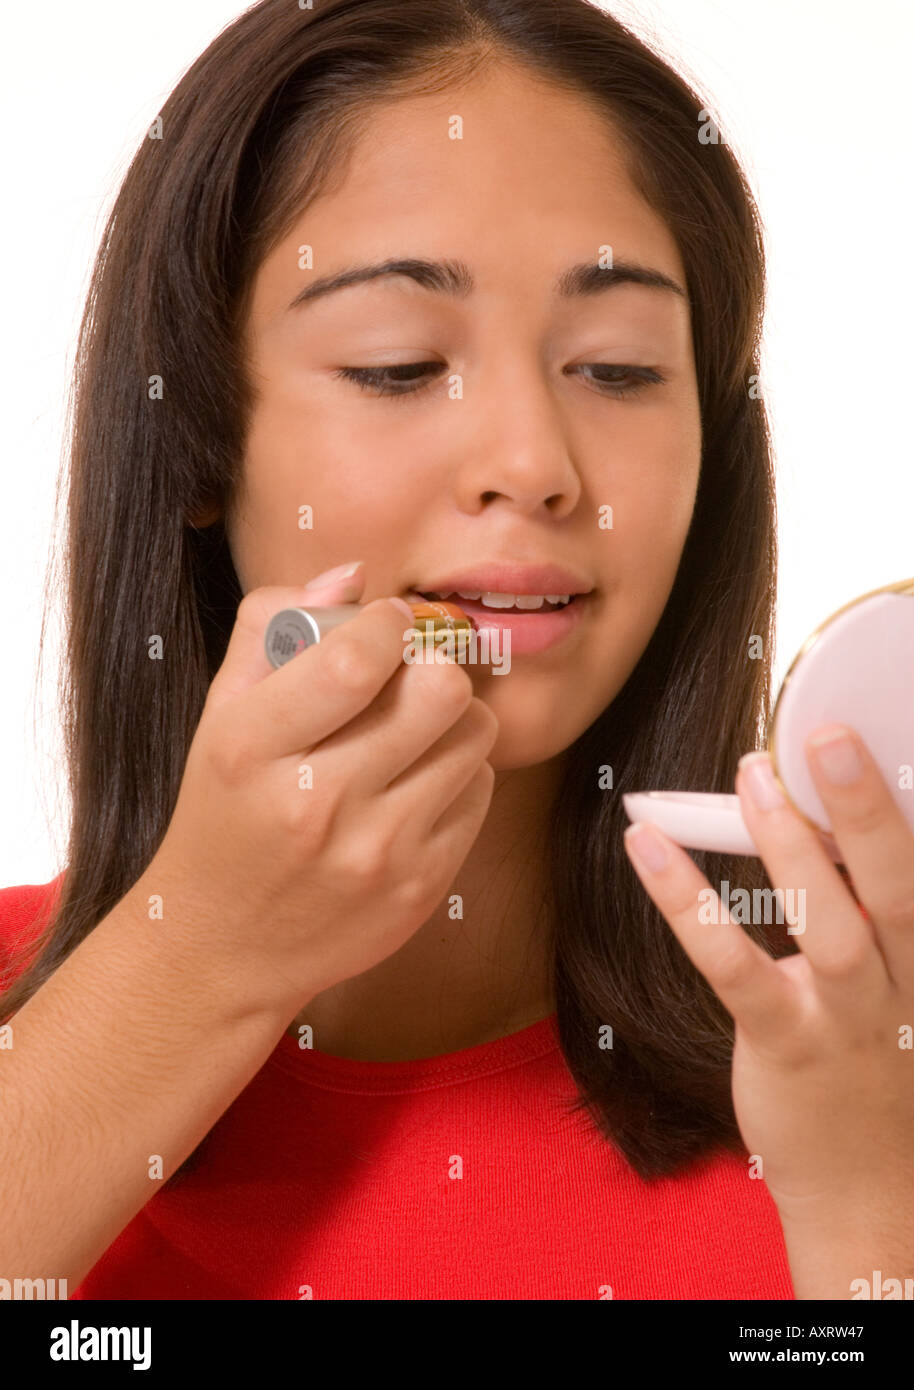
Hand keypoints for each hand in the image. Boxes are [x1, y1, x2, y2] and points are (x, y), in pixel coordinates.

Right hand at [134, 562, 497, 1021]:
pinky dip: (460, 771)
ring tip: (415, 729)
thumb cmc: (225, 813)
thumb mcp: (220, 716)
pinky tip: (417, 780)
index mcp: (252, 748)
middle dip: (431, 666)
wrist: (223, 946)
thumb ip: (273, 629)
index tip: (387, 622)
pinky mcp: (420, 887)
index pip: (356, 657)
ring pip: (475, 735)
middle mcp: (316, 804)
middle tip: (409, 676)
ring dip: (454, 718)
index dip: (389, 621)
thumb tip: (355, 575)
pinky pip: (482, 790)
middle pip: (438, 691)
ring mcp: (375, 853)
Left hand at [622, 724, 913, 1235]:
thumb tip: (815, 815)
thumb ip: (867, 908)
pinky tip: (647, 849)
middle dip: (868, 806)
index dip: (898, 800)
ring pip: (830, 927)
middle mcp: (906, 984)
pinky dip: (689, 904)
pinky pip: (734, 969)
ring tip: (751, 775)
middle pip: (899, 887)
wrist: (870, 1192)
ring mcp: (848, 1020)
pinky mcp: (785, 1045)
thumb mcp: (893, 981)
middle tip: (830, 733)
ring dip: (791, 848)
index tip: (872, 730)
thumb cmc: (874, 1063)